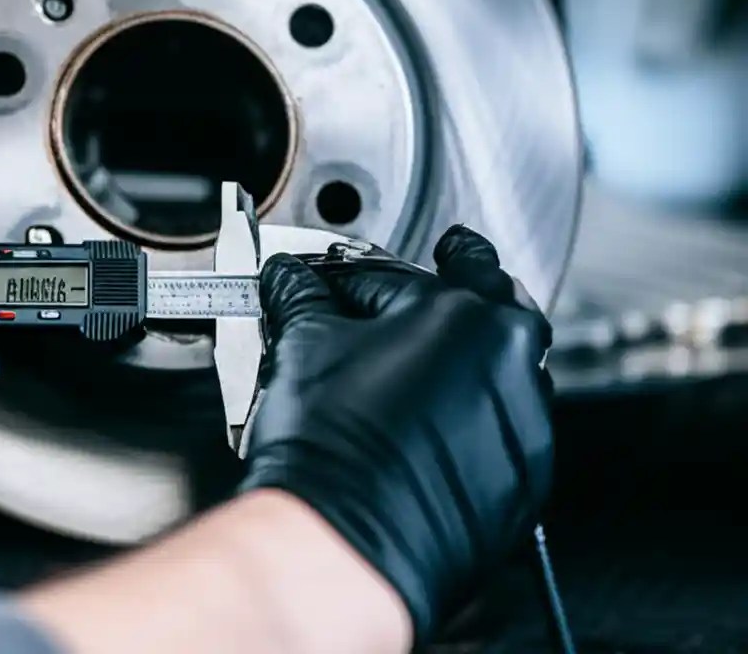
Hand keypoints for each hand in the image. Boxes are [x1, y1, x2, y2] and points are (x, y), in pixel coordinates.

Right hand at [241, 225, 553, 643]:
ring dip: (466, 355)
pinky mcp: (527, 473)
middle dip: (447, 286)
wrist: (350, 543)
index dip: (349, 280)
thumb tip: (290, 282)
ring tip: (417, 366)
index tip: (333, 287)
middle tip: (419, 283)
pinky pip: (503, 424)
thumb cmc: (332, 451)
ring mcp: (526, 417)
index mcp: (458, 310)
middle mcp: (510, 356)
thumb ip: (301, 299)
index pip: (389, 275)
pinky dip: (473, 416)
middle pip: (479, 301)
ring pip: (500, 364)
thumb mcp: (303, 349)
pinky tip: (430, 427)